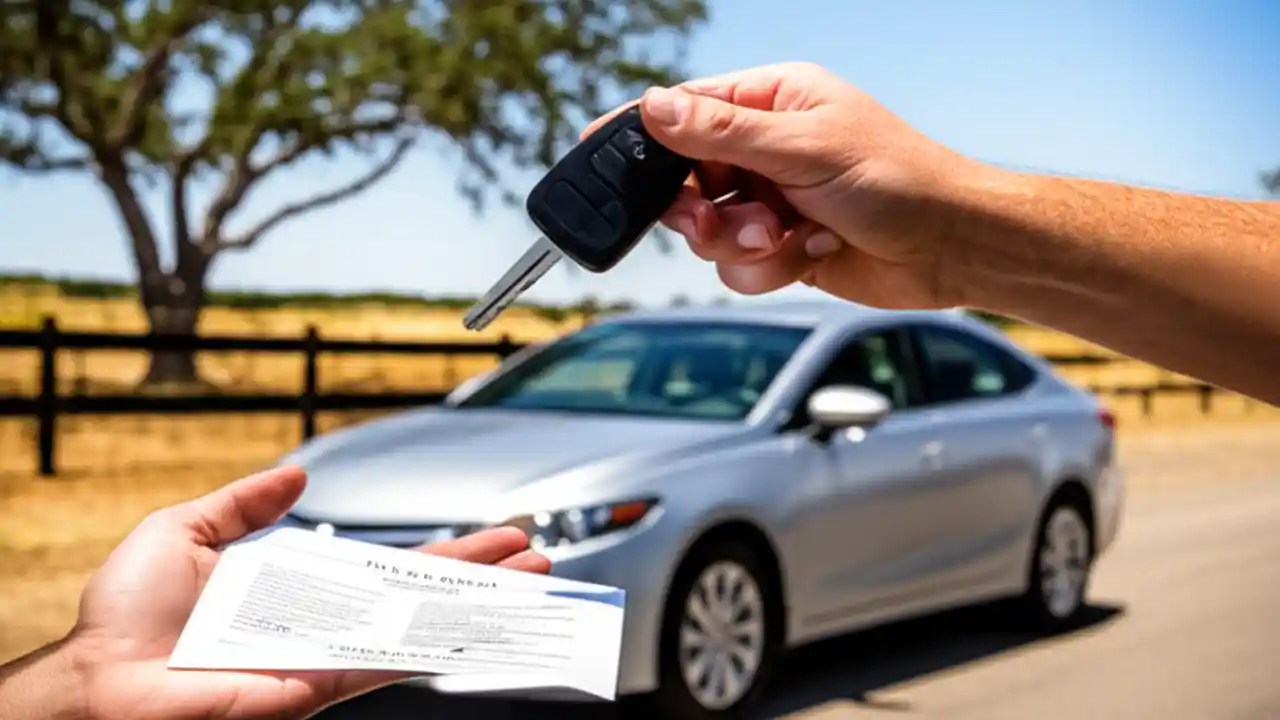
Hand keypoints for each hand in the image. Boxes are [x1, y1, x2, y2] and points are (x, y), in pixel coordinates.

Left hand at [0, 466, 548, 719]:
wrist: (100, 678)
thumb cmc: (126, 614)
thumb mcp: (186, 530)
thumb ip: (244, 502)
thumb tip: (296, 478)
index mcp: (301, 589)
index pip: (390, 567)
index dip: (443, 553)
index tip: (489, 539)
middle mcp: (325, 625)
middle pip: (421, 594)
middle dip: (482, 576)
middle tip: (536, 559)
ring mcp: (328, 657)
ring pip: (420, 625)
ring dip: (479, 605)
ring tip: (533, 585)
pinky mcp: (319, 684)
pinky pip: (389, 659)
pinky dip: (439, 641)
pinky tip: (479, 626)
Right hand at [584, 61, 986, 308]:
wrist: (951, 248)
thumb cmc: (899, 179)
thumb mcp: (802, 148)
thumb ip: (721, 134)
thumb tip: (653, 108)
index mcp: (773, 101)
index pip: (687, 110)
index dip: (641, 131)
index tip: (594, 149)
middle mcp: (768, 148)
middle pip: (686, 178)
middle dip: (698, 208)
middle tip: (710, 219)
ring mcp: (773, 199)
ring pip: (707, 230)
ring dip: (739, 242)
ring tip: (783, 236)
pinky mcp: (784, 245)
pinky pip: (738, 264)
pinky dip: (766, 267)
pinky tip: (810, 251)